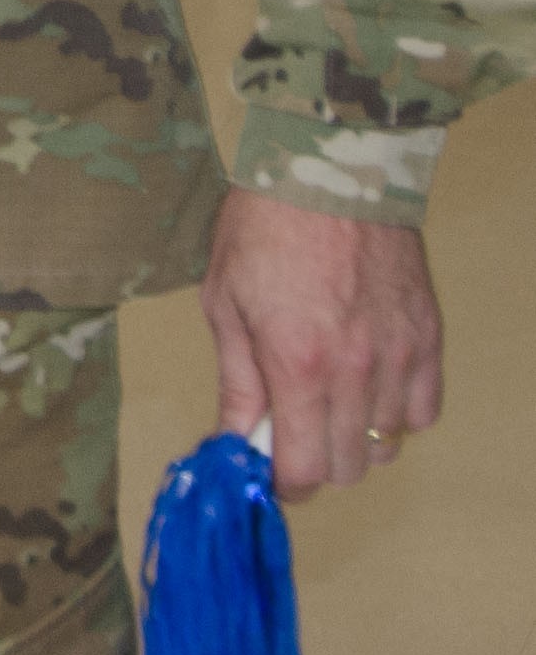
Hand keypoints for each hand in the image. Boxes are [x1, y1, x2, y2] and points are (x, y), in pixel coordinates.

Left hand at [202, 185, 443, 496]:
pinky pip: (423, 411)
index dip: (283, 483)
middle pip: (348, 467)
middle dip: (314, 461)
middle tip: (291, 428)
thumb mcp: (225, 303)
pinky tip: (367, 385)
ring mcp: (400, 357)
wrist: (328, 172)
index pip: (305, 470)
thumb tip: (233, 441)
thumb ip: (237, 382)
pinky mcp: (429, 339)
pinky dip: (396, 412)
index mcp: (298, 365)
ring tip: (328, 400)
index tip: (268, 469)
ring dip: (354, 438)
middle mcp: (357, 371)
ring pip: (388, 446)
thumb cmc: (261, 231)